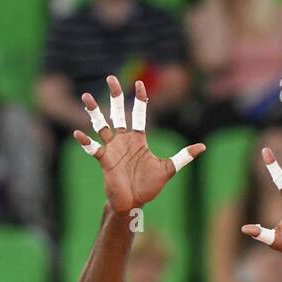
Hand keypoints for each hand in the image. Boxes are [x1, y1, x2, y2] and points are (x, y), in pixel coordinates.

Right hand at [72, 75, 203, 213]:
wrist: (134, 203)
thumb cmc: (148, 187)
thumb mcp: (169, 169)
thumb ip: (184, 157)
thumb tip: (203, 147)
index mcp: (138, 140)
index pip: (138, 114)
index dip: (140, 99)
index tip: (139, 83)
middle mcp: (123, 141)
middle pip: (117, 113)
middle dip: (114, 96)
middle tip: (110, 78)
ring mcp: (112, 149)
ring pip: (101, 126)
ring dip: (94, 112)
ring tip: (86, 97)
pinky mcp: (104, 161)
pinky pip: (93, 149)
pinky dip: (86, 142)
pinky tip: (78, 134)